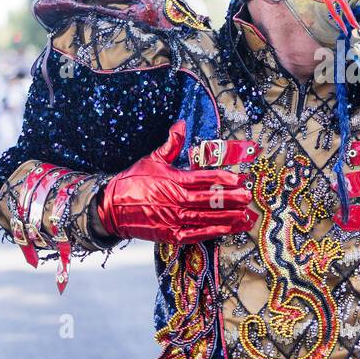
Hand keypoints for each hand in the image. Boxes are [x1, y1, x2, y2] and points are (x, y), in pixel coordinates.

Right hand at [96, 121, 254, 244]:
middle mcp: (176, 200)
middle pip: (210, 200)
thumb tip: (181, 123)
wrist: (111, 208)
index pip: (204, 178)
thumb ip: (171, 143)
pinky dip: (212, 233)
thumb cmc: (132, 182)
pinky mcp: (170, 234)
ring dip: (228, 218)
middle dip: (232, 199)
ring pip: (207, 218)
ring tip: (245, 216)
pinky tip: (227, 230)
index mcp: (174, 180)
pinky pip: (195, 234)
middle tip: (248, 197)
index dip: (222, 178)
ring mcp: (174, 219)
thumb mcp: (152, 159)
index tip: (239, 178)